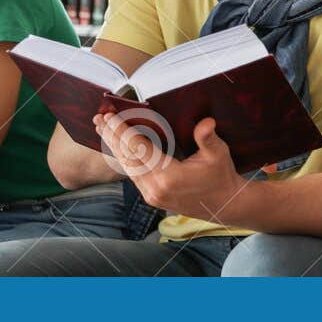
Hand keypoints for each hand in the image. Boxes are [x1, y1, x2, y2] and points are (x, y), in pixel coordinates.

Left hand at [95, 113, 244, 220]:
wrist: (224, 204)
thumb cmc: (221, 176)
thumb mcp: (218, 154)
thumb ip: (208, 138)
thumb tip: (207, 122)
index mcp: (168, 176)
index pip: (138, 149)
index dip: (122, 131)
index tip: (110, 116)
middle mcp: (155, 188)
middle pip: (127, 158)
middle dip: (111, 136)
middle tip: (98, 118)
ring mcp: (151, 195)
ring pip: (126, 167)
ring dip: (114, 147)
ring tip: (102, 129)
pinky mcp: (151, 197)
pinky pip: (132, 175)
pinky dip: (123, 158)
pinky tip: (117, 147)